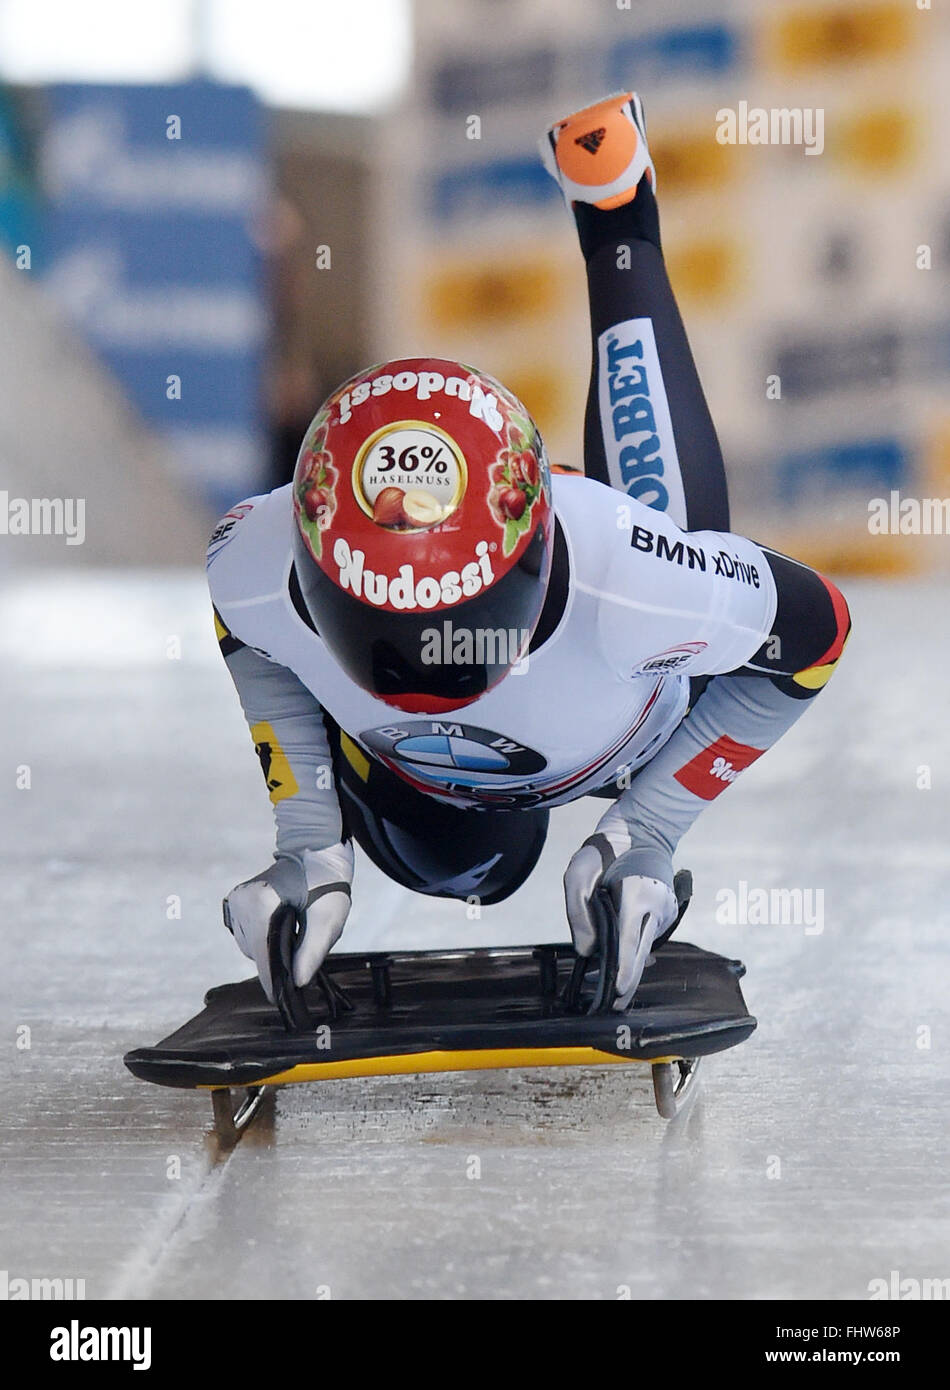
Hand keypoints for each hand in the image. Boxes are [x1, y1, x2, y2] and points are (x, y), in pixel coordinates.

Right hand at [223, 841, 353, 1000]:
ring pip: (251, 945)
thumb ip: (313, 951)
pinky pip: (249, 935)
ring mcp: (236, 902)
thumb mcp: (329, 918)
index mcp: (260, 903)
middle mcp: (241, 902)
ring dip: (271, 949)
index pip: (262, 954)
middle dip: (278, 960)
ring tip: (296, 935)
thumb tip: (298, 982)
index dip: (274, 980)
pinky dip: (265, 938)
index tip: (282, 999)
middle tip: (303, 956)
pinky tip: (284, 928)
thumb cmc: (326, 882)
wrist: (316, 852)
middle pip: (256, 952)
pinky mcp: (236, 902)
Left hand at [563, 834, 677, 1009]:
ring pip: (645, 947)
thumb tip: (586, 951)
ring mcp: (664, 910)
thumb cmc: (605, 849)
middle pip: (640, 952)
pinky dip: (635, 952)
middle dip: (628, 981)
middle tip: (615, 1007)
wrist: (643, 831)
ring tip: (615, 994)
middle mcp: (656, 906)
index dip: (623, 968)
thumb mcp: (579, 871)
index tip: (618, 991)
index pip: (629, 938)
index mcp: (636, 893)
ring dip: (630, 967)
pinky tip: (621, 967)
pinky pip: (646, 938)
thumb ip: (578, 910)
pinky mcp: (664, 913)